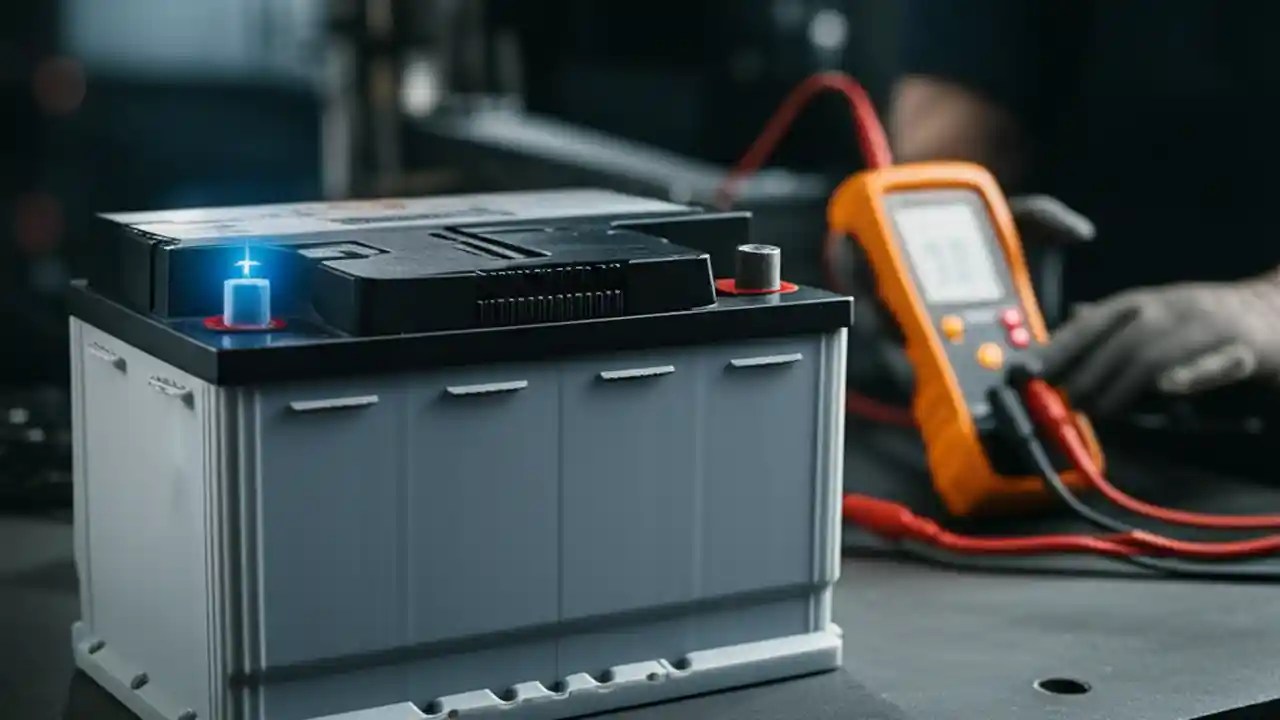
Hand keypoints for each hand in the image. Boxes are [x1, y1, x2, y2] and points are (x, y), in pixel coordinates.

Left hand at [1038, 271, 1279, 416]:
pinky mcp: (1248, 347)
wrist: (1279, 310)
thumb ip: (1116, 323)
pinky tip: (1166, 388)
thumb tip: (1069, 321)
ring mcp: (1212, 325)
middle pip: (1122, 339)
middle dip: (1087, 373)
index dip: (1062, 345)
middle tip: (1064, 403)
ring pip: (1160, 353)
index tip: (1031, 370)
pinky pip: (1217, 362)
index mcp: (1149, 301)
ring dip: (1122, 384)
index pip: (1097, 319)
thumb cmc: (1209, 320)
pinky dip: (1190, 374)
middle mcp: (1176, 306)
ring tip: (1098, 411)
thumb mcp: (1158, 313)